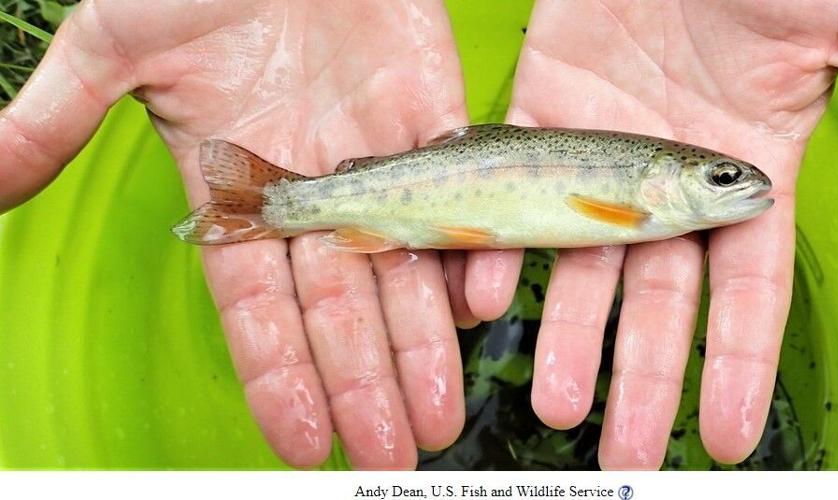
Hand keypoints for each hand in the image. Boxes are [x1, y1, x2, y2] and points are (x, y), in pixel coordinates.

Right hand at [0, 0, 484, 468]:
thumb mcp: (117, 46)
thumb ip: (57, 121)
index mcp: (239, 190)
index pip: (258, 307)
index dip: (280, 375)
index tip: (303, 442)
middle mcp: (315, 193)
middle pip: (342, 309)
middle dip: (363, 383)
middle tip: (389, 452)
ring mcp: (379, 160)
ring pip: (403, 272)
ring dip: (420, 346)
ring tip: (435, 418)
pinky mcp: (437, 119)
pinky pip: (459, 198)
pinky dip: (468, 251)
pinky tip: (474, 309)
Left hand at [488, 0, 837, 468]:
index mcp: (743, 175)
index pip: (746, 290)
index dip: (738, 363)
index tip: (729, 435)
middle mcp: (667, 182)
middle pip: (656, 299)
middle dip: (643, 377)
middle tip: (627, 448)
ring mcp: (599, 154)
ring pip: (581, 262)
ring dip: (568, 333)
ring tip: (557, 401)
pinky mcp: (539, 114)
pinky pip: (512, 190)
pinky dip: (497, 241)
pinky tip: (486, 292)